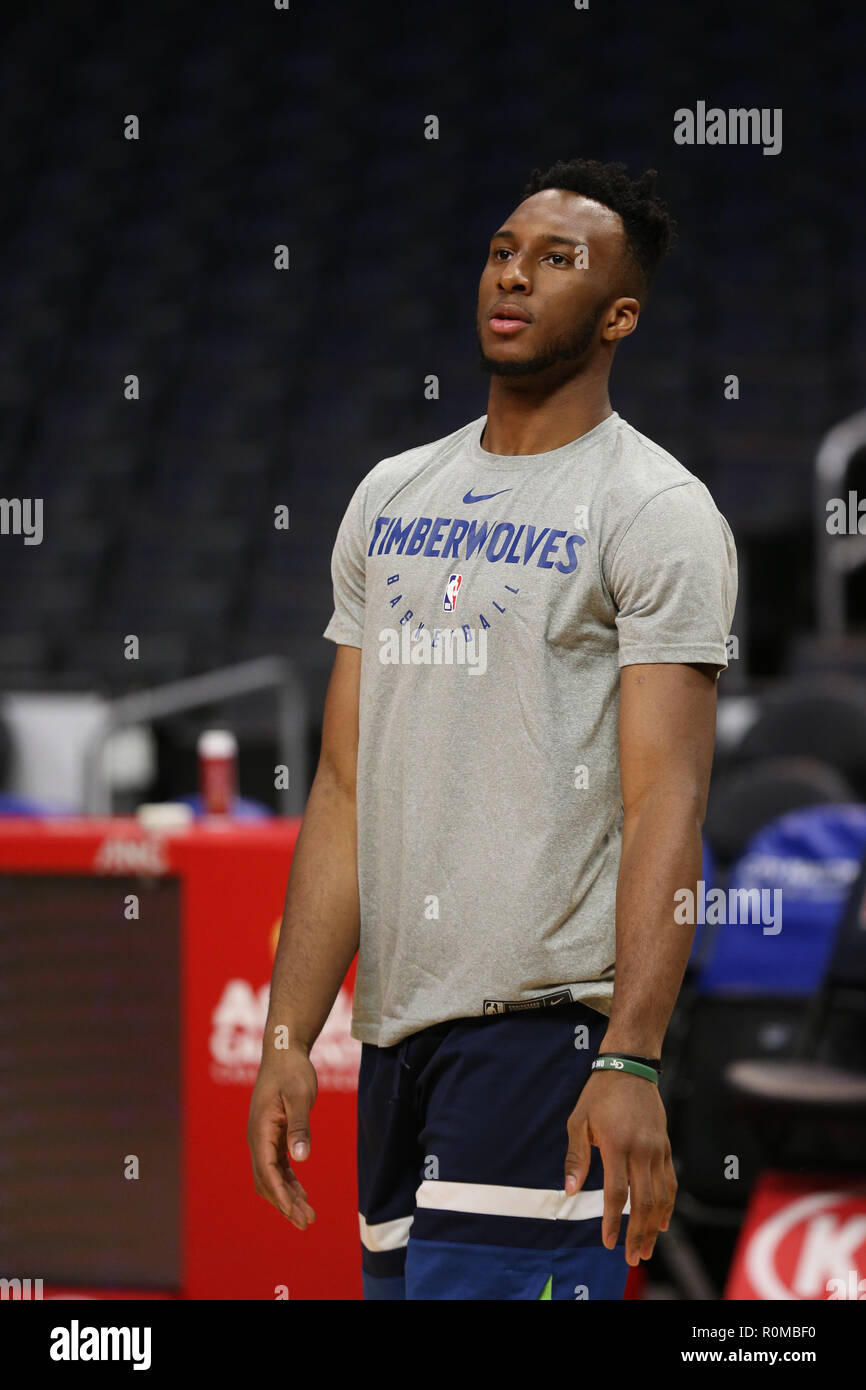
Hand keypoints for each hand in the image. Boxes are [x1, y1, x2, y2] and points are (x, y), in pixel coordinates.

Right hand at [247, 1049, 317, 1229]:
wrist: (284, 1051)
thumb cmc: (293, 1070)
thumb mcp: (301, 1096)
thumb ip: (300, 1125)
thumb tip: (301, 1159)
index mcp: (260, 1130)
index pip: (267, 1172)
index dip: (281, 1196)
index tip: (296, 1214)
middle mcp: (256, 1138)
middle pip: (267, 1180)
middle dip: (284, 1203)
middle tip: (307, 1222)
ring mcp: (262, 1137)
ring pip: (271, 1176)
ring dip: (287, 1196)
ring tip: (307, 1215)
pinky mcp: (271, 1135)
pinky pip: (277, 1166)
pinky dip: (288, 1182)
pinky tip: (302, 1193)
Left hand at [564, 1070, 675, 1265]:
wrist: (630, 1067)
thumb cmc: (599, 1094)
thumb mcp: (578, 1121)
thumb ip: (576, 1157)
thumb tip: (570, 1190)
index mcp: (616, 1145)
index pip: (616, 1194)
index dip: (613, 1222)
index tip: (608, 1242)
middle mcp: (641, 1150)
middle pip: (643, 1202)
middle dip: (638, 1234)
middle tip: (632, 1258)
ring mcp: (656, 1149)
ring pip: (660, 1197)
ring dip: (654, 1226)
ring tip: (646, 1249)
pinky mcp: (665, 1146)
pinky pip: (670, 1182)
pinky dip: (668, 1205)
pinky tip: (662, 1222)